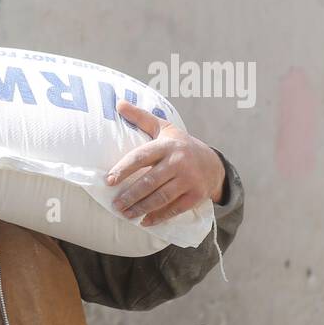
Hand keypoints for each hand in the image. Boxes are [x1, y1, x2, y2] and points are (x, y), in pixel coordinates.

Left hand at [106, 100, 226, 226]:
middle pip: (149, 181)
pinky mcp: (196, 195)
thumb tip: (118, 102)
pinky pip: (174, 208)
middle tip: (115, 204)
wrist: (215, 163)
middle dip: (130, 195)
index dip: (124, 169)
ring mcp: (188, 179)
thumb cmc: (181, 145)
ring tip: (126, 214)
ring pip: (160, 197)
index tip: (109, 180)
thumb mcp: (164, 129)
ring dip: (141, 208)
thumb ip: (141, 118)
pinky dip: (159, 216)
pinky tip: (145, 221)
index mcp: (167, 145)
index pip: (141, 157)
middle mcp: (178, 162)